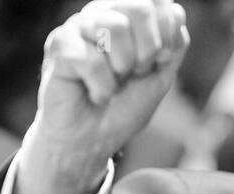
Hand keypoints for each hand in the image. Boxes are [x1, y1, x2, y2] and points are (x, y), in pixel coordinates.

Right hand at [15, 0, 189, 193]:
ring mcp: (77, 27)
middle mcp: (101, 14)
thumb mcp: (160, 76)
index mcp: (127, 17)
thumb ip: (173, 44)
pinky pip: (90, 57)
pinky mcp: (59, 45)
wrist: (94, 140)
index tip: (156, 63)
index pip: (159, 4)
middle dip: (147, 51)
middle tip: (134, 74)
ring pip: (114, 26)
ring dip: (122, 67)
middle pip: (138, 7)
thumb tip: (175, 11)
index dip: (166, 39)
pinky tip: (95, 94)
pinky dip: (102, 87)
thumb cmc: (123, 107)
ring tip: (113, 83)